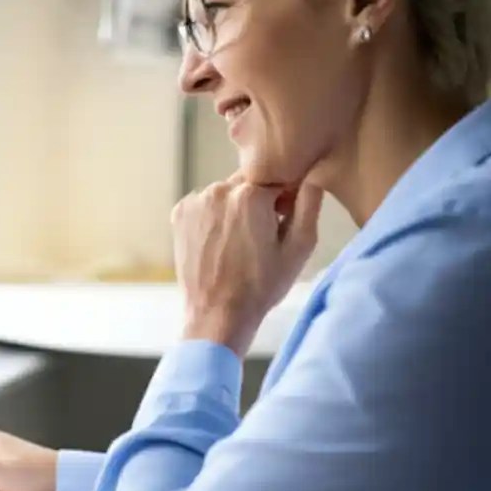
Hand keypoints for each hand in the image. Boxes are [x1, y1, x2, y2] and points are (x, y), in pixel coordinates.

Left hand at [172, 175, 322, 355]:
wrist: (217, 314)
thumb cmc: (262, 285)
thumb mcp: (300, 247)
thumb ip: (309, 204)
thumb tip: (311, 176)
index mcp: (250, 194)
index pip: (278, 178)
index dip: (286, 197)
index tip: (284, 219)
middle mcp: (218, 190)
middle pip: (250, 183)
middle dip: (259, 201)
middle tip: (261, 235)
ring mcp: (195, 202)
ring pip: (226, 193)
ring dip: (235, 208)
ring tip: (239, 242)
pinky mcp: (179, 215)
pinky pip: (205, 204)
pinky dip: (214, 216)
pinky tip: (220, 242)